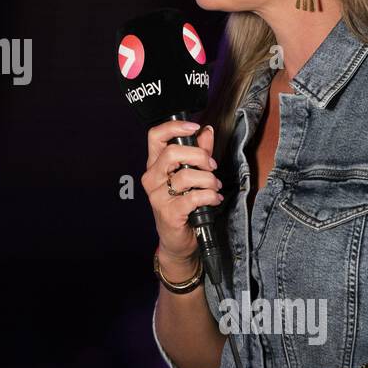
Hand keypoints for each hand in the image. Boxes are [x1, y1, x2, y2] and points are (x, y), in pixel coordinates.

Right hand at [140, 121, 221, 278]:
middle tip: (211, 166)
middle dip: (199, 156)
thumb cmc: (183, 206)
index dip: (174, 127)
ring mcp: (157, 196)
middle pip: (171, 153)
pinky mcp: (168, 212)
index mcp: (155, 165)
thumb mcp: (192, 175)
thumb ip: (199, 152)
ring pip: (186, 176)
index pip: (155, 136)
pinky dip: (209, 196)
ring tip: (215, 187)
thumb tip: (207, 130)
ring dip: (208, 180)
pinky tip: (214, 199)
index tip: (194, 127)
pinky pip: (193, 197)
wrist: (177, 240)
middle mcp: (152, 178)